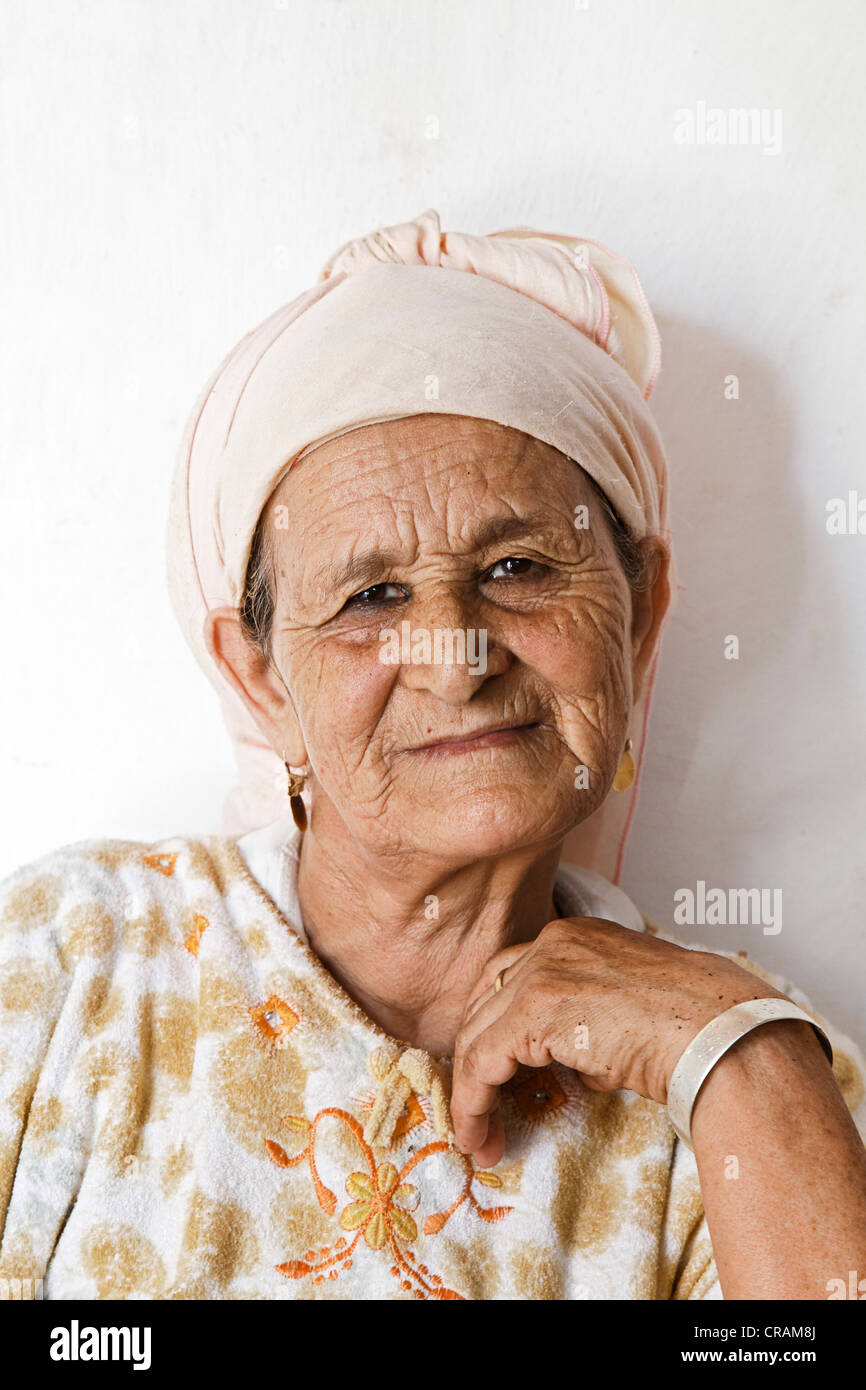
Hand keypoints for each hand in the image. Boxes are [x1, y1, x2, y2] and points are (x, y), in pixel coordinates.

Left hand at [449, 915, 787, 1167]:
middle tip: (478, 1112)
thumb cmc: (692, 1027)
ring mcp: (541, 971)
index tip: (492, 1073)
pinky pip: (482, 1061)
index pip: (509, 979)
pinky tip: (480, 1133)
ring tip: (478, 1137)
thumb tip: (568, 1066)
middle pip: (484, 1003)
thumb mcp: (627, 1010)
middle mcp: (551, 944)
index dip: (495, 1030)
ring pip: (476, 1034)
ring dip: (470, 1091)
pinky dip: (473, 1101)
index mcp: (574, 936)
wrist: (719, 1031)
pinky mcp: (535, 1010)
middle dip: (475, 1061)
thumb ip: (583, 1026)